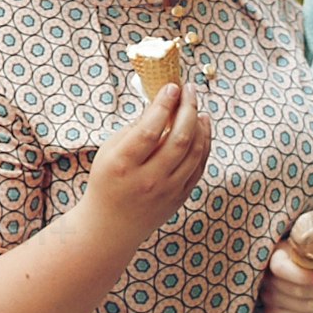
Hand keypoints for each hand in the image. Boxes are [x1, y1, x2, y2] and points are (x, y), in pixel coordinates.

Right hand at [82, 83, 212, 252]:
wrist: (111, 226)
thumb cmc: (107, 181)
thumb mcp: (109, 152)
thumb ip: (134, 128)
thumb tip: (160, 101)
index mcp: (123, 165)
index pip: (149, 131)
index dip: (163, 105)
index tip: (172, 87)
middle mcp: (147, 180)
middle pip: (178, 139)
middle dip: (188, 109)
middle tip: (190, 89)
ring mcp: (167, 191)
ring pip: (194, 152)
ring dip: (200, 125)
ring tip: (197, 107)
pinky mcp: (180, 198)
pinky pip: (199, 166)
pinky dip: (204, 144)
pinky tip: (202, 127)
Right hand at [260, 244, 312, 312]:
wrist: (294, 266)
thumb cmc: (304, 254)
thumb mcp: (310, 244)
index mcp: (274, 254)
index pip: (281, 269)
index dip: (302, 277)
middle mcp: (263, 275)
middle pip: (292, 291)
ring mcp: (263, 295)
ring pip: (294, 307)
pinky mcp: (267, 311)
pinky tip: (310, 307)